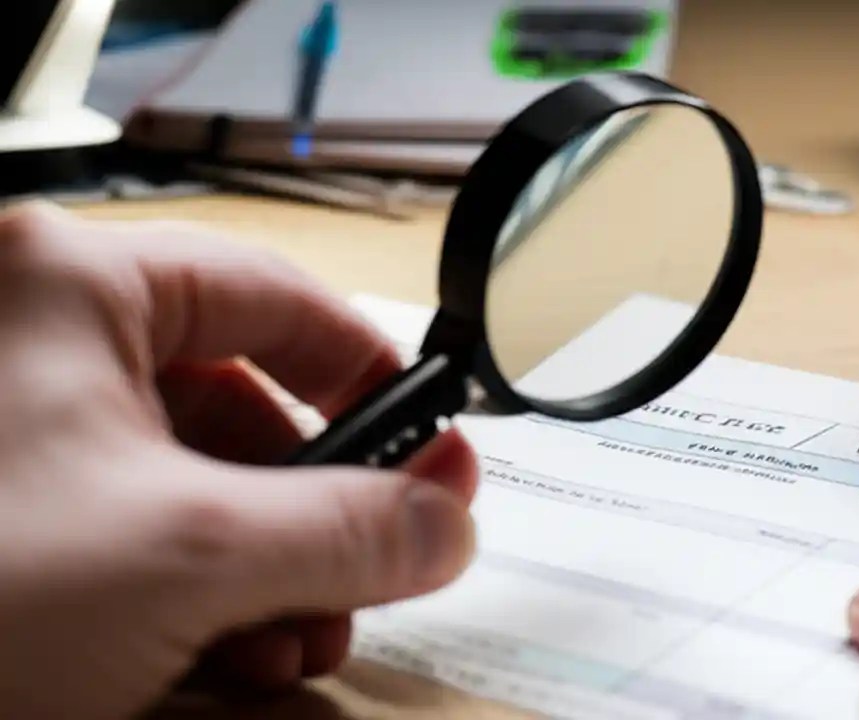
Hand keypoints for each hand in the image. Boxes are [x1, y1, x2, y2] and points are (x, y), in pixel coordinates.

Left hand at [0, 203, 477, 718]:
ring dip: (270, 565)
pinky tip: (228, 653)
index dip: (372, 371)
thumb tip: (446, 522)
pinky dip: (204, 591)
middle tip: (372, 562)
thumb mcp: (189, 555)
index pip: (277, 296)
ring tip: (294, 636)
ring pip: (198, 477)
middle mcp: (41, 340)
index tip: (427, 440)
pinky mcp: (16, 507)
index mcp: (71, 287)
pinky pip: (145, 526)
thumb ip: (350, 530)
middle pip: (245, 401)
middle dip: (318, 507)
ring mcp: (22, 428)